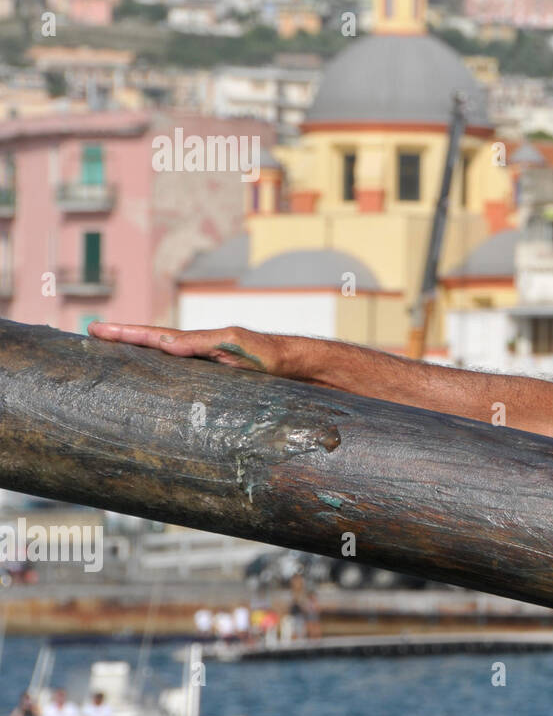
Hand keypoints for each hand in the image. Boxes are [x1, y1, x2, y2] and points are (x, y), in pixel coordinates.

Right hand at [88, 322, 291, 376]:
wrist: (296, 367)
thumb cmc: (269, 355)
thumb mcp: (236, 344)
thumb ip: (204, 343)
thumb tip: (168, 344)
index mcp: (200, 342)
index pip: (156, 336)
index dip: (127, 333)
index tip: (97, 329)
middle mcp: (199, 353)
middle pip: (154, 345)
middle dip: (124, 341)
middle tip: (93, 335)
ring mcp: (205, 367)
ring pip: (165, 362)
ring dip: (137, 359)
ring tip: (108, 356)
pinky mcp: (215, 383)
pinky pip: (181, 379)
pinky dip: (161, 377)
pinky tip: (148, 386)